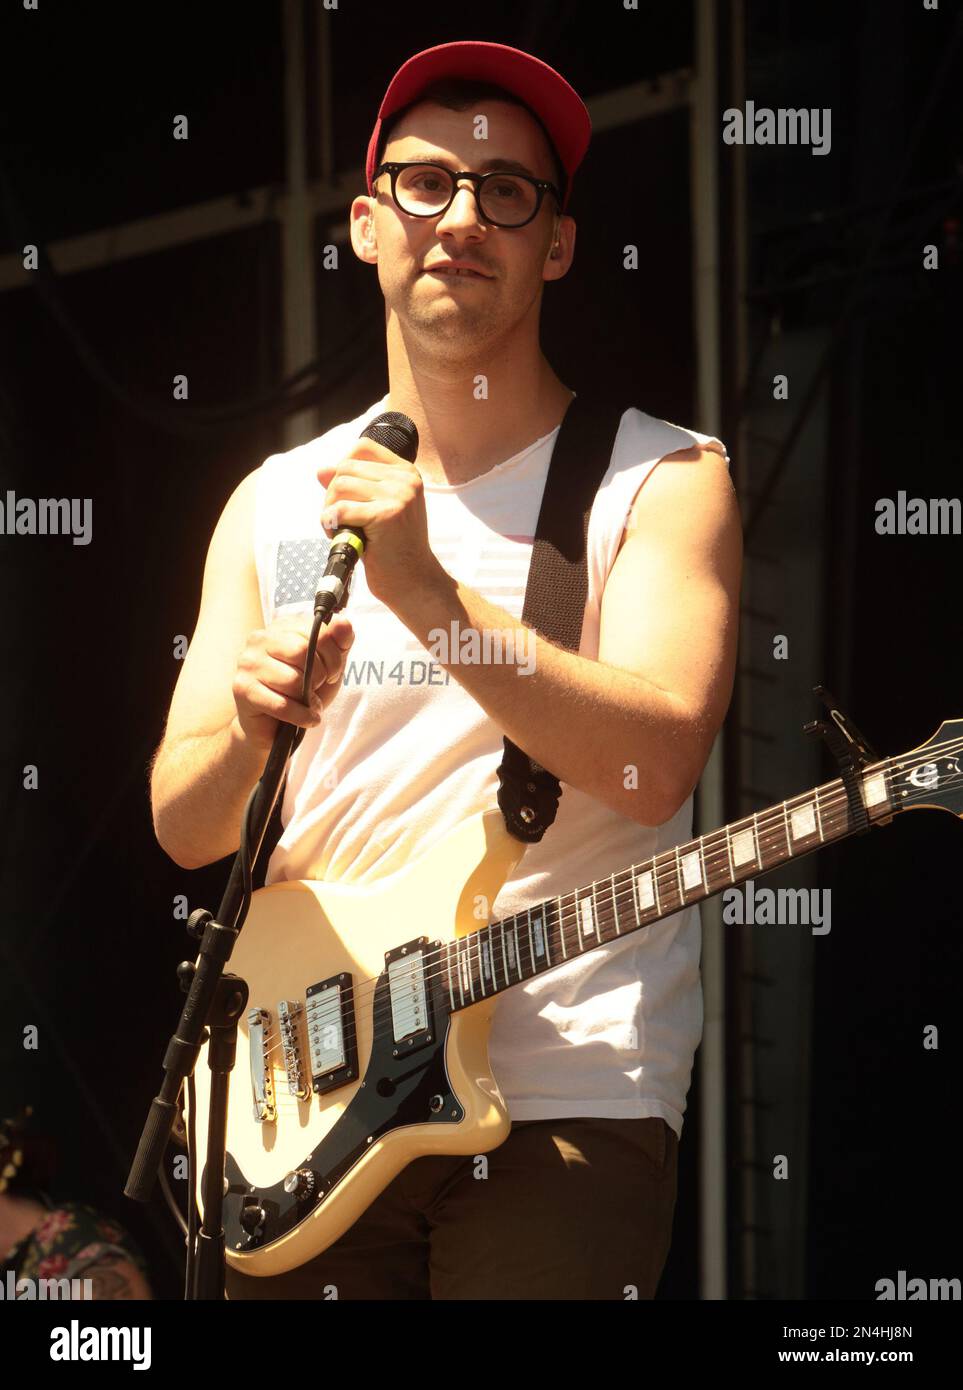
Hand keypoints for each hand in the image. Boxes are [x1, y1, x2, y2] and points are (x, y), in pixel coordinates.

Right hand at [231, 612, 353, 750]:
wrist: (273, 725)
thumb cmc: (301, 691)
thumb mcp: (328, 664)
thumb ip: (339, 642)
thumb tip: (343, 622)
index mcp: (282, 627)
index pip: (317, 631)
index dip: (333, 655)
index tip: (332, 671)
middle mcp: (260, 639)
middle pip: (303, 651)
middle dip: (321, 675)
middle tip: (319, 688)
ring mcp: (248, 663)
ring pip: (292, 680)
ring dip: (310, 699)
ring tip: (310, 704)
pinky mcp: (242, 689)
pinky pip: (282, 704)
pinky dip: (301, 716)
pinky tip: (307, 718)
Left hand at [317, 440, 440, 607]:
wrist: (414, 581)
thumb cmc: (393, 547)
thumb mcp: (376, 509)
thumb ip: (353, 486)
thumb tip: (320, 470)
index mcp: (406, 473)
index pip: (362, 448)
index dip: (343, 467)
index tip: (345, 495)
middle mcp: (405, 480)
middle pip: (345, 468)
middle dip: (332, 494)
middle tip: (339, 520)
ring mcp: (399, 496)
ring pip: (339, 486)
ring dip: (330, 509)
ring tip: (341, 530)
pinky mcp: (387, 516)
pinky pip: (340, 509)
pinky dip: (330, 523)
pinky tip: (338, 535)